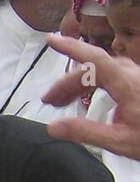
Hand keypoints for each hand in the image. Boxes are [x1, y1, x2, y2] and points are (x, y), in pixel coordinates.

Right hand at [44, 34, 139, 159]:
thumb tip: (54, 127)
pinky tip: (90, 98)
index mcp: (128, 85)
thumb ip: (86, 132)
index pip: (94, 60)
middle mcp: (134, 75)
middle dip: (68, 82)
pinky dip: (96, 83)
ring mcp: (138, 77)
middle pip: (94, 69)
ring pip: (104, 71)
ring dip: (80, 82)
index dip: (71, 47)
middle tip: (50, 101)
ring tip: (64, 101)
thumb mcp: (119, 141)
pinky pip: (114, 75)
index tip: (52, 40)